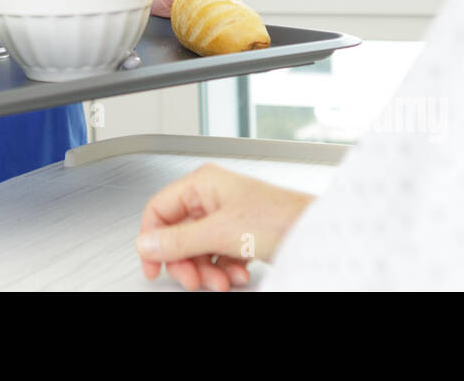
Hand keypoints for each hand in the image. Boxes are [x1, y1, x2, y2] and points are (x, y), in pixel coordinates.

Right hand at [135, 163, 313, 290]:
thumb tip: (146, 243)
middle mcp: (211, 196)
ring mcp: (226, 215)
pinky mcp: (239, 232)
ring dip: (207, 269)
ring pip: (197, 248)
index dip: (152, 240)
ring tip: (223, 281)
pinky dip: (224, 268)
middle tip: (194, 280)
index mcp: (202, 183)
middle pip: (178, 234)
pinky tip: (238, 274)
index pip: (159, 209)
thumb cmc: (279, 218)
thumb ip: (179, 240)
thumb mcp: (220, 232)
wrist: (317, 232)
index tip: (153, 267)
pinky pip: (217, 253)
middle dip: (187, 262)